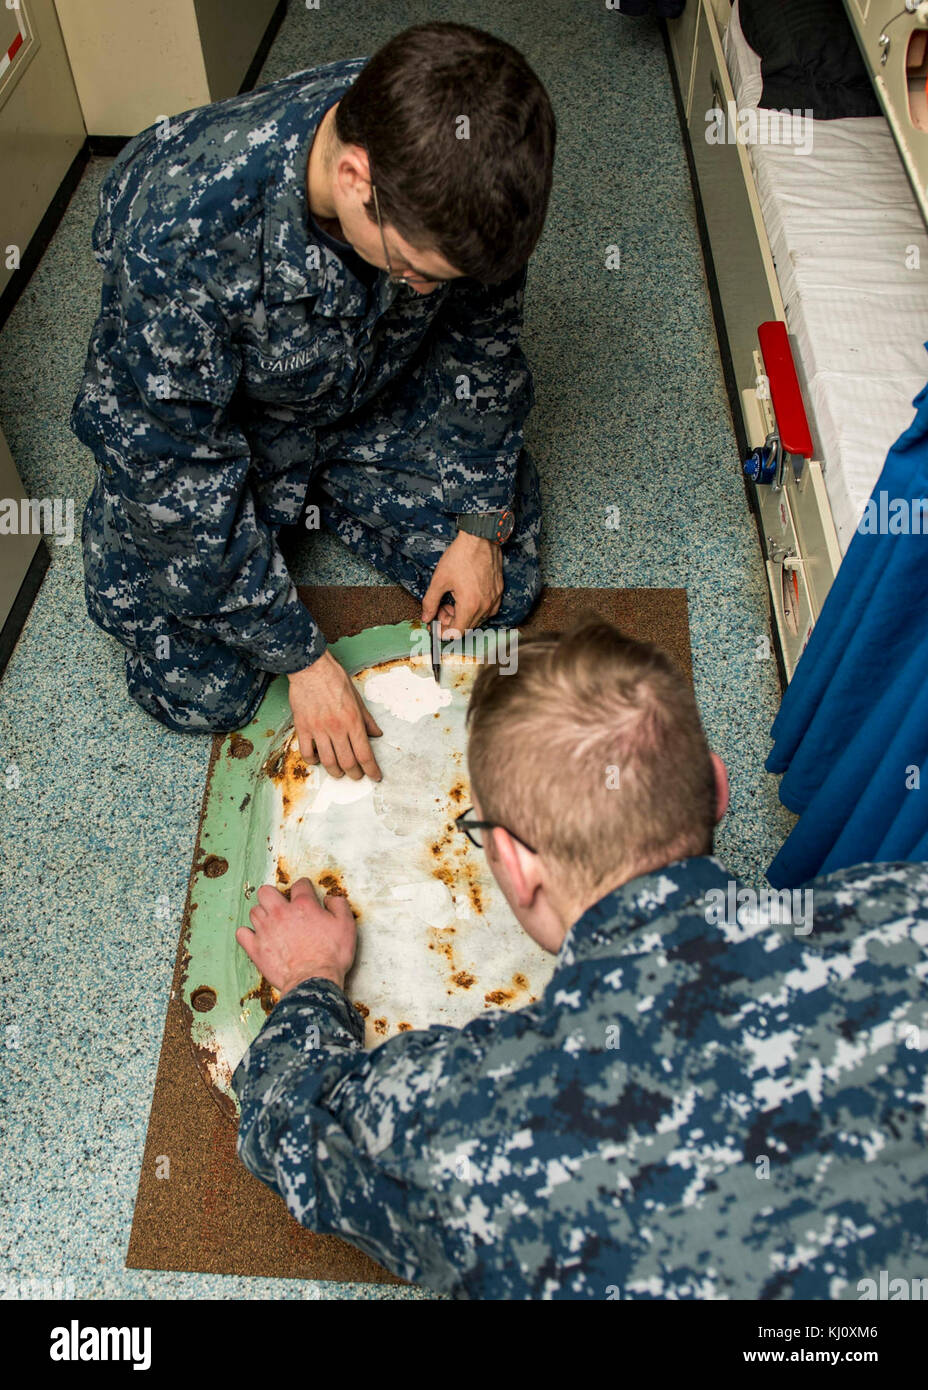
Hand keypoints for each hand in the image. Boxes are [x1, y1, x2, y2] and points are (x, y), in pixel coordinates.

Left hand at [236, 878, 356, 995]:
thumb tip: (330, 898)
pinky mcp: (256, 948)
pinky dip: (247, 934)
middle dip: (272, 895)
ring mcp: (266, 930)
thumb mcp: (346, 925)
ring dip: (262, 914)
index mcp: (303, 905)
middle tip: (280, 905)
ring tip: (270, 922)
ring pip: (254, 911)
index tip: (305, 893)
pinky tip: (256, 937)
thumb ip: (339, 905)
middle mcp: (281, 913)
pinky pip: (242, 934)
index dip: (303, 887)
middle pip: (266, 892)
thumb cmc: (331, 955)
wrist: (314, 980)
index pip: (299, 885)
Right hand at [288, 649, 381, 780]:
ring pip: (328, 761)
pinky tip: (318, 760)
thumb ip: (367, 719)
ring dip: (335, 771)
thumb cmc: (334, 679)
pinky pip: (307, 752)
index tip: (375, 777)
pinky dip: (313, 761)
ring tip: (340, 772)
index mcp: (353, 720)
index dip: (372, 770)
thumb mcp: (357, 698)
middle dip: (355, 774)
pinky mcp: (302, 727)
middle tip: (357, 776)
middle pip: (348, 762)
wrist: (311, 668)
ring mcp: (318, 729)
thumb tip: (377, 734)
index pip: (365, 754)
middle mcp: (336, 728)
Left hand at [421, 530, 503, 636]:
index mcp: (469, 606)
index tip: (435, 624)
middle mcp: (485, 607)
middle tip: (441, 607)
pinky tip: (465, 595)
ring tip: (452, 599)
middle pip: (466, 627)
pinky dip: (474, 608)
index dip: (443, 632)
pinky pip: (486, 610)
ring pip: (477, 619)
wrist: (480, 538)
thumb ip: (430, 602)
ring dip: (462, 615)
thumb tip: (426, 617)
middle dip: (451, 621)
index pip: (456, 632)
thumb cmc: (460, 556)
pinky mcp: (498, 593)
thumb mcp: (439, 580)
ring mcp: (494, 600)